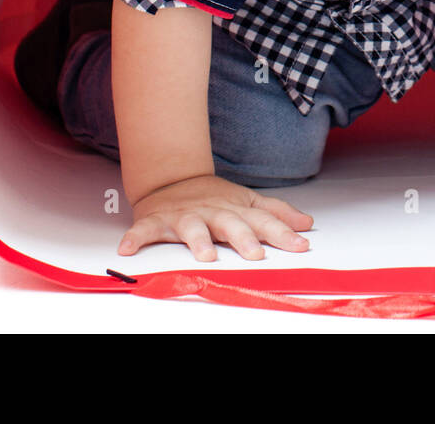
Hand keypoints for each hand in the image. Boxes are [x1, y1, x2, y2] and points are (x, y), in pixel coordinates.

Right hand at [118, 173, 313, 262]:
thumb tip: (307, 224)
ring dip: (197, 240)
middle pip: (231, 224)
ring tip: (205, 256)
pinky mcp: (157, 221)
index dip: (283, 233)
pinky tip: (127, 250)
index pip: (263, 220)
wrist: (172, 178)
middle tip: (255, 254)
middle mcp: (213, 212)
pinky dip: (135, 238)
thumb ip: (277, 214)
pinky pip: (143, 231)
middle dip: (243, 238)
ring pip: (192, 227)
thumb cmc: (214, 198)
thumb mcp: (248, 202)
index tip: (301, 245)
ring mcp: (185, 216)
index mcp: (236, 209)